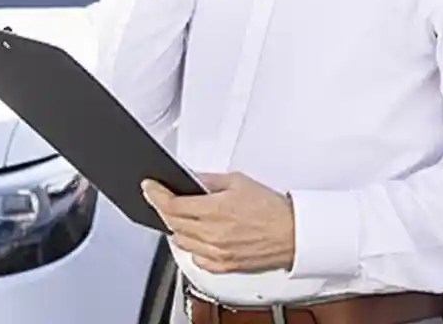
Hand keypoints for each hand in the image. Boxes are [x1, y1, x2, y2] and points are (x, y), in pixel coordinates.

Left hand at [141, 172, 294, 273]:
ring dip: (176, 228)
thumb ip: (208, 180)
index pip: (171, 204)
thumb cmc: (272, 209)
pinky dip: (192, 247)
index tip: (149, 187)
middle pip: (172, 223)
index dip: (155, 194)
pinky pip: (196, 259)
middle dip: (162, 208)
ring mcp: (216, 253)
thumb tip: (188, 177)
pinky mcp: (223, 266)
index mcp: (215, 210)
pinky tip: (198, 236)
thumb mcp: (238, 182)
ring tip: (182, 215)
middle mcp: (212, 235)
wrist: (293, 234)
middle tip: (162, 198)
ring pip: (181, 242)